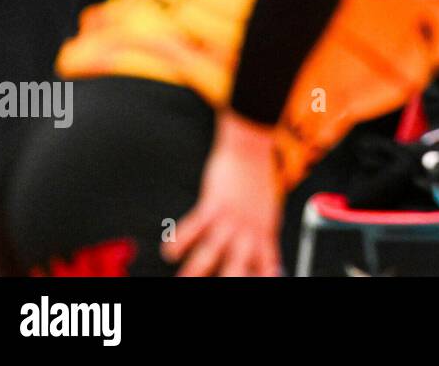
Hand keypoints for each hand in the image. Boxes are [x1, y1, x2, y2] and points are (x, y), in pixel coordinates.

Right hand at [162, 111, 283, 275]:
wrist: (250, 148)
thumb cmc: (256, 182)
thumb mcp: (268, 213)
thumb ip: (263, 240)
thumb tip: (266, 265)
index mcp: (264, 233)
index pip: (267, 266)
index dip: (261, 279)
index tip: (255, 286)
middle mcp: (248, 229)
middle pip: (237, 268)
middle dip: (225, 282)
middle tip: (208, 289)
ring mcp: (230, 218)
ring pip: (210, 252)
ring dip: (194, 270)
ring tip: (182, 280)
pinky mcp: (213, 203)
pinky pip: (193, 226)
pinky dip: (179, 241)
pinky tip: (170, 251)